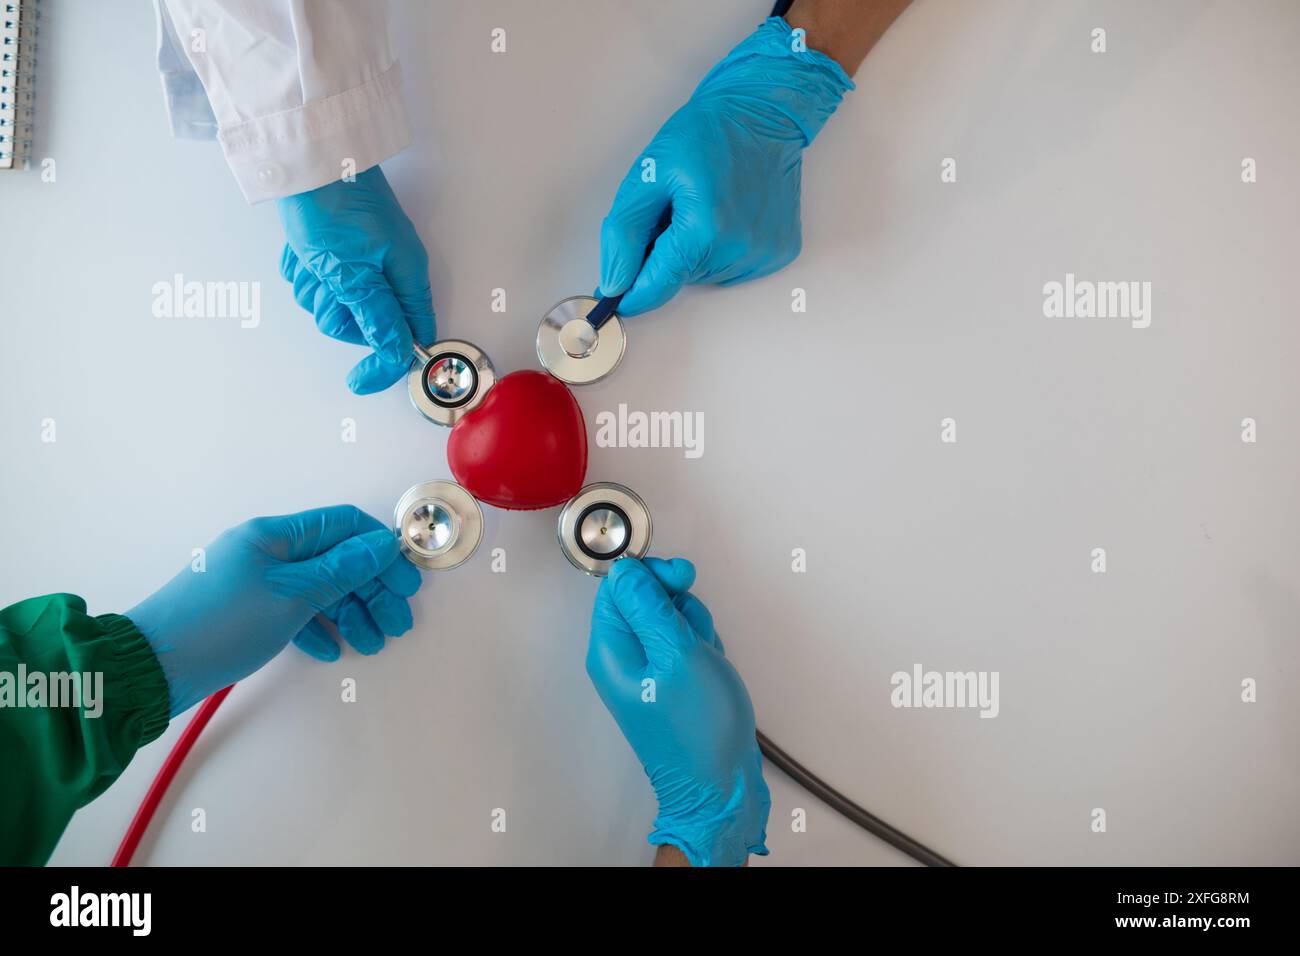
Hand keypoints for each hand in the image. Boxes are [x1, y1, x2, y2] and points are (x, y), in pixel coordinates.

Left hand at [128, 505, 422, 715]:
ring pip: (318, 589)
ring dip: (350, 613)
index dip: (381, 550)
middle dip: (371, 590)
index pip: (344, 526)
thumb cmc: (221, 624)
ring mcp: (256, 582)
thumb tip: (383, 545)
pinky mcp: (246, 612)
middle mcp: (268, 552)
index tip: (406, 582)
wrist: (153, 668)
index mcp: (276, 535)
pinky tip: (331, 649)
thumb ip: (341, 569)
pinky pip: (294, 611)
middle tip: (397, 623)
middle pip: (336, 561)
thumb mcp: (291, 595)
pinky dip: (317, 627)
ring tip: (371, 643)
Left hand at [278, 166, 435, 393]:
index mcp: (406, 276)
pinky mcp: (339, 252)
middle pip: (365, 323)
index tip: (359, 380)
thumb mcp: (352, 271)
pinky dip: (305, 271)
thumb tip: (395, 355)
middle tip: (328, 283)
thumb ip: (376, 317)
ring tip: (312, 258)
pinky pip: (319, 282)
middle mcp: (390, 271)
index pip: (410, 336)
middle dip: (338, 310)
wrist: (306, 155)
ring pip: (336, 304)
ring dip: (316, 288)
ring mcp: (364, 261)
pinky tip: (304, 250)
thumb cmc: (331, 202)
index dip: (386, 360)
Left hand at [586, 557, 769, 866]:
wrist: (722, 785)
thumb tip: (626, 569)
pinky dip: (702, 647)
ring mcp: (647, 670)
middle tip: (694, 629)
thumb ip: (649, 606)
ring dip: (695, 628)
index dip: (651, 574)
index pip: (618, 586)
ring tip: (704, 658)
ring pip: (670, 618)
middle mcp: (622, 659)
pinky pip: (684, 643)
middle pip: (645, 598)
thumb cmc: (700, 729)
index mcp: (611, 651)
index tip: (681, 580)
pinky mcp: (669, 680)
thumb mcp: (677, 654)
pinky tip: (710, 669)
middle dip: (679, 605)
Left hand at [599, 17, 852, 315]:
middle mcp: (739, 252)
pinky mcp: (778, 253)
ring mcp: (763, 255)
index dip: (629, 292)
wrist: (764, 110)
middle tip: (671, 210)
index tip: (612, 294)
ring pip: (704, 274)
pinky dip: (720, 248)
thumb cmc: (707, 133)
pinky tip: (728, 213)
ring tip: (704, 205)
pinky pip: (732, 267)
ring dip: (693, 250)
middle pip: (678, 280)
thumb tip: (614, 282)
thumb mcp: (649, 175)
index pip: (655, 289)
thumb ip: (624, 233)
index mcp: (704, 233)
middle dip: (663, 254)